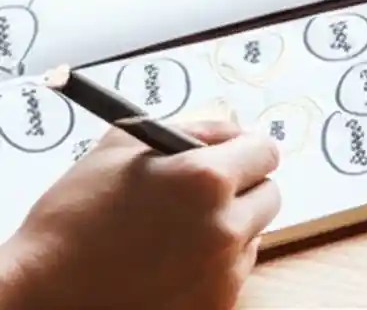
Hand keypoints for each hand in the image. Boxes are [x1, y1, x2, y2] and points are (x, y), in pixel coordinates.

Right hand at [0, 121, 280, 309]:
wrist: (42, 291)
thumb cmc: (74, 216)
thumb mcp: (123, 147)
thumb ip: (190, 129)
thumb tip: (232, 130)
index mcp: (205, 179)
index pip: (265, 152)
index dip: (245, 150)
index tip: (231, 156)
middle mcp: (224, 226)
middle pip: (268, 194)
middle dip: (241, 189)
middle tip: (200, 195)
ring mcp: (223, 272)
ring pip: (253, 235)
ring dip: (229, 228)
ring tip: (176, 232)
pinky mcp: (216, 305)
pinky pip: (234, 273)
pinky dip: (214, 265)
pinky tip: (172, 262)